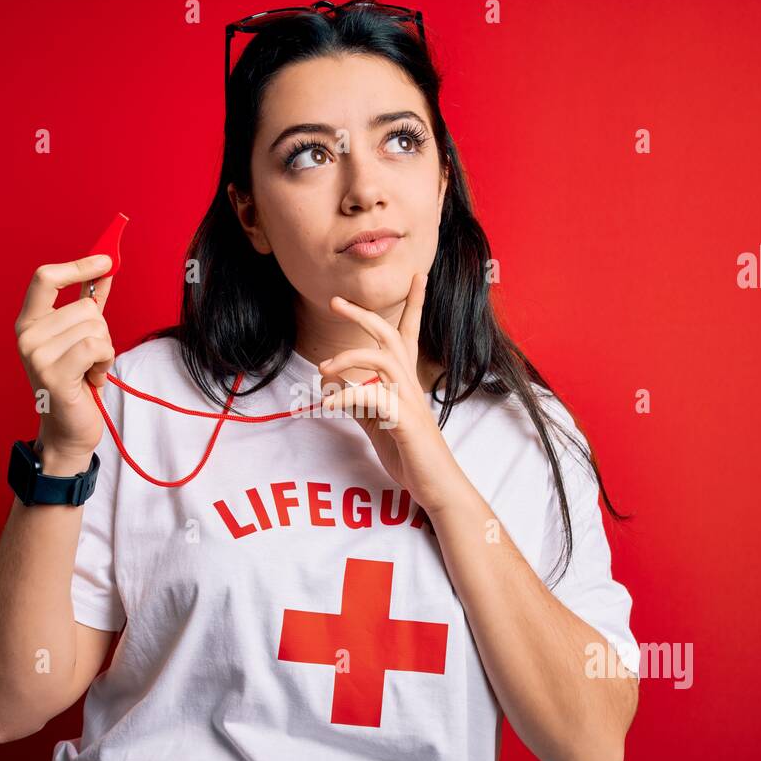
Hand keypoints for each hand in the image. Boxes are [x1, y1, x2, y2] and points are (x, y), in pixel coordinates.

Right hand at [14, 254, 116, 459]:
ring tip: (89, 370)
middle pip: (85, 307)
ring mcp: (36, 355)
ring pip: (95, 328)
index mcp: (29, 322)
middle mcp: (27, 336)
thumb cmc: (76, 383)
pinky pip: (96, 347)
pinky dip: (104, 362)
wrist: (68, 430)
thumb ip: (88, 304)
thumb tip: (105, 271)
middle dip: (101, 331)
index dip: (78, 266)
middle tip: (90, 357)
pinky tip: (93, 378)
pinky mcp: (53, 375)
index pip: (46, 277)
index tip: (106, 260)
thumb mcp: (80, 339)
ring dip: (104, 350)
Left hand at [317, 272, 472, 515]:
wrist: (437, 486)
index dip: (415, 304)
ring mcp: (409, 402)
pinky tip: (329, 407)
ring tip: (323, 369)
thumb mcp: (377, 424)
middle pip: (391, 335)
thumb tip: (332, 387)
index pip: (409, 334)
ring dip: (349, 357)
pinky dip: (346, 399)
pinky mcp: (405, 422)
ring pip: (383, 358)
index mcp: (406, 383)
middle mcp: (410, 385)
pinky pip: (373, 399)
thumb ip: (358, 403)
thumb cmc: (410, 455)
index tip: (419, 274)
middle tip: (336, 300)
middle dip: (364, 314)